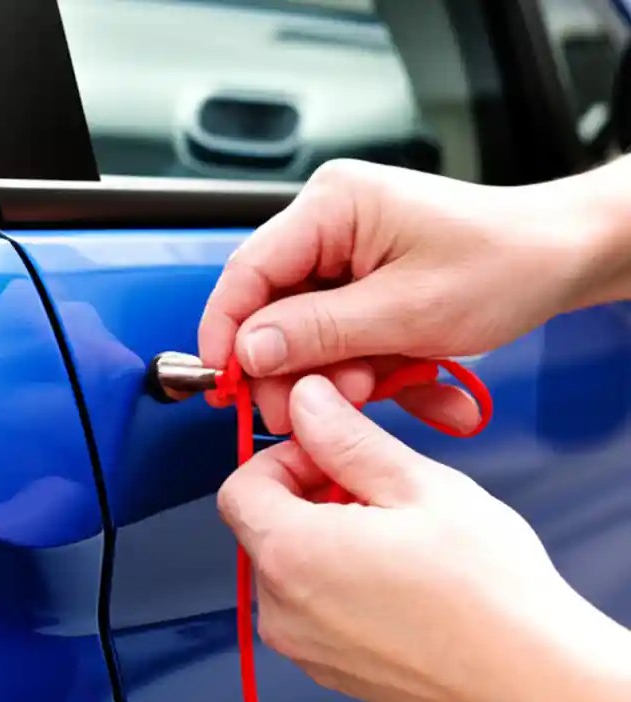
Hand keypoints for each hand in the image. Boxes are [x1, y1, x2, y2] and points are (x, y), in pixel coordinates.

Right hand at [198, 159, 602, 434]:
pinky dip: (368, 366)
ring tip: (388, 389)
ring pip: (306, 330)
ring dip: (341, 373)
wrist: (565, 257)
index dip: (227, 330)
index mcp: (332, 205)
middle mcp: (331, 221)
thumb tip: (248, 352)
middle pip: (273, 306)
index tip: (222, 383)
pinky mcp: (363, 281)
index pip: (248, 270)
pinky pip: (340, 334)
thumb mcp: (408, 311)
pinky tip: (408, 382)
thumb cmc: (507, 262)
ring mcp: (346, 252)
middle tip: (311, 410)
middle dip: (296, 365)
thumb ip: (319, 332)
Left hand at [218, 375, 630, 701]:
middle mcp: (282, 607)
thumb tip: (307, 400)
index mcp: (292, 554)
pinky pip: (312, 606)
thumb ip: (347, 439)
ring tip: (397, 537)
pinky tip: (399, 576)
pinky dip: (340, 580)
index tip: (333, 456)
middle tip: (377, 490)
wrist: (533, 684)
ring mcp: (304, 644)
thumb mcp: (419, 487)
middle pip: (264, 526)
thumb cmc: (489, 595)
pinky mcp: (329, 667)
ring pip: (290, 565)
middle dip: (310, 495)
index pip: (240, 487)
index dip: (285, 459)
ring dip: (328, 537)